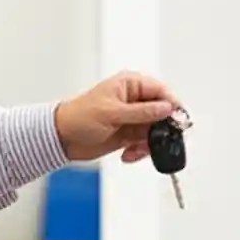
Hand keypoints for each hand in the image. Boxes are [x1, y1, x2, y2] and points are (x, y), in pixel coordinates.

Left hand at [54, 71, 180, 161]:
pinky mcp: (129, 135)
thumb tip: (166, 108)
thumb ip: (142, 112)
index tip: (177, 120)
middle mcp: (134, 100)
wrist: (61, 138)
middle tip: (158, 141)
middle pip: (162, 113)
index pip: (160, 91)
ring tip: (135, 151)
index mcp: (130, 85)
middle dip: (161, 129)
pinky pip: (145, 143)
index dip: (172, 105)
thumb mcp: (112, 113)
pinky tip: (128, 155)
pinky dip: (140, 151)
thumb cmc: (79, 117)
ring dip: (149, 144)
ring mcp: (132, 118)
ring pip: (155, 131)